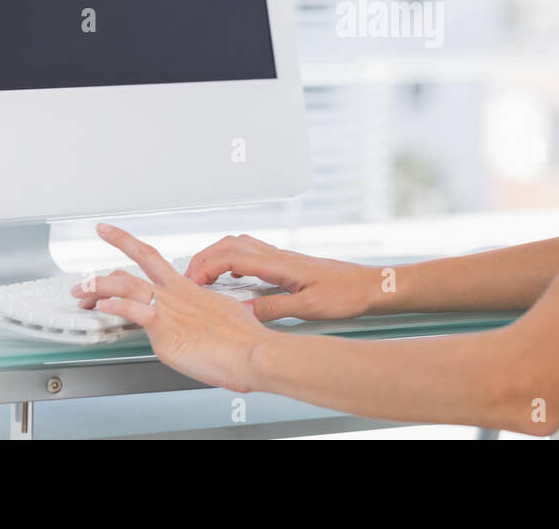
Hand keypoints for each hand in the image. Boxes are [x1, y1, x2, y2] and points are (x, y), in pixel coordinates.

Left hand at [71, 222, 271, 391]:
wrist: (255, 351)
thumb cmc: (246, 340)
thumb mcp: (227, 315)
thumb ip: (210, 314)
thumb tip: (208, 322)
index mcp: (189, 290)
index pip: (153, 260)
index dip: (129, 244)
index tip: (114, 234)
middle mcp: (178, 295)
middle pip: (135, 266)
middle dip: (104, 269)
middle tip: (83, 278)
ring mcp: (171, 310)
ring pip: (127, 285)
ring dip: (99, 287)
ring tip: (82, 293)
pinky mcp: (168, 329)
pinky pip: (136, 311)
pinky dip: (117, 306)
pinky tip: (103, 308)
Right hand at [184, 234, 381, 321]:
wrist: (371, 286)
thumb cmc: (347, 294)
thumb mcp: (309, 308)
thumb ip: (275, 308)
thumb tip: (245, 312)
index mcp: (280, 264)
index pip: (232, 257)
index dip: (206, 267)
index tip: (190, 282)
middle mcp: (279, 256)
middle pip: (230, 245)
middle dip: (204, 258)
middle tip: (187, 279)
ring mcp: (283, 258)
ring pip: (240, 247)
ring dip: (218, 257)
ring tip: (204, 278)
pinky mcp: (288, 265)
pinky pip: (252, 255)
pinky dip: (234, 262)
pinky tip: (234, 280)